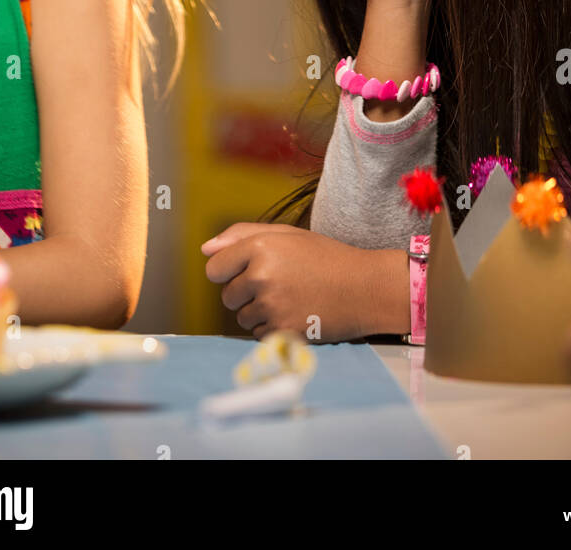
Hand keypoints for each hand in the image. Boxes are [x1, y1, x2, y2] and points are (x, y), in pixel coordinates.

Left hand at [201, 222, 404, 340]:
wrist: (364, 288)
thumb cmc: (325, 258)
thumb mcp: (287, 235)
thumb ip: (242, 235)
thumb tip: (205, 249)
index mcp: (260, 247)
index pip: (214, 267)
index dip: (229, 270)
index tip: (249, 270)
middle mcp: (261, 275)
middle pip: (228, 295)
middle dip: (246, 292)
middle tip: (279, 283)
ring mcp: (271, 306)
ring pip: (243, 317)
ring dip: (259, 312)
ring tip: (290, 298)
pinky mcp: (282, 331)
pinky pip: (259, 334)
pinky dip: (273, 328)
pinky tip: (296, 314)